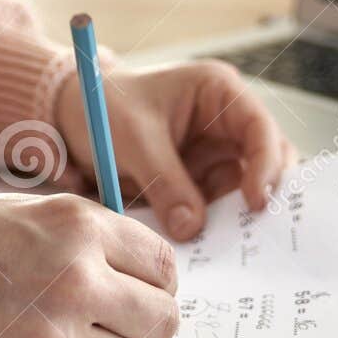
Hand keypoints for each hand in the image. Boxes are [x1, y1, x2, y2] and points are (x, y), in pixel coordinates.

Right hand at [0, 192, 179, 337]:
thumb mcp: (29, 214)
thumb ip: (88, 239)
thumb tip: (138, 272)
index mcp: (80, 226)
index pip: (163, 264)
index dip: (158, 281)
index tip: (143, 288)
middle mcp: (77, 278)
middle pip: (162, 318)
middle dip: (147, 321)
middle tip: (121, 320)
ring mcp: (56, 332)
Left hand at [53, 60, 299, 240]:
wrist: (71, 119)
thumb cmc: (103, 109)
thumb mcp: (132, 141)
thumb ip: (164, 182)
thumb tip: (193, 228)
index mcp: (217, 92)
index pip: (259, 127)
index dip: (266, 163)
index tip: (256, 201)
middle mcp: (224, 122)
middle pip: (263, 161)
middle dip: (260, 194)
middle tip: (255, 230)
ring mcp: (214, 153)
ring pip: (243, 190)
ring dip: (236, 216)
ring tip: (232, 245)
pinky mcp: (199, 181)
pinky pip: (217, 206)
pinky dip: (215, 225)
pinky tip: (210, 245)